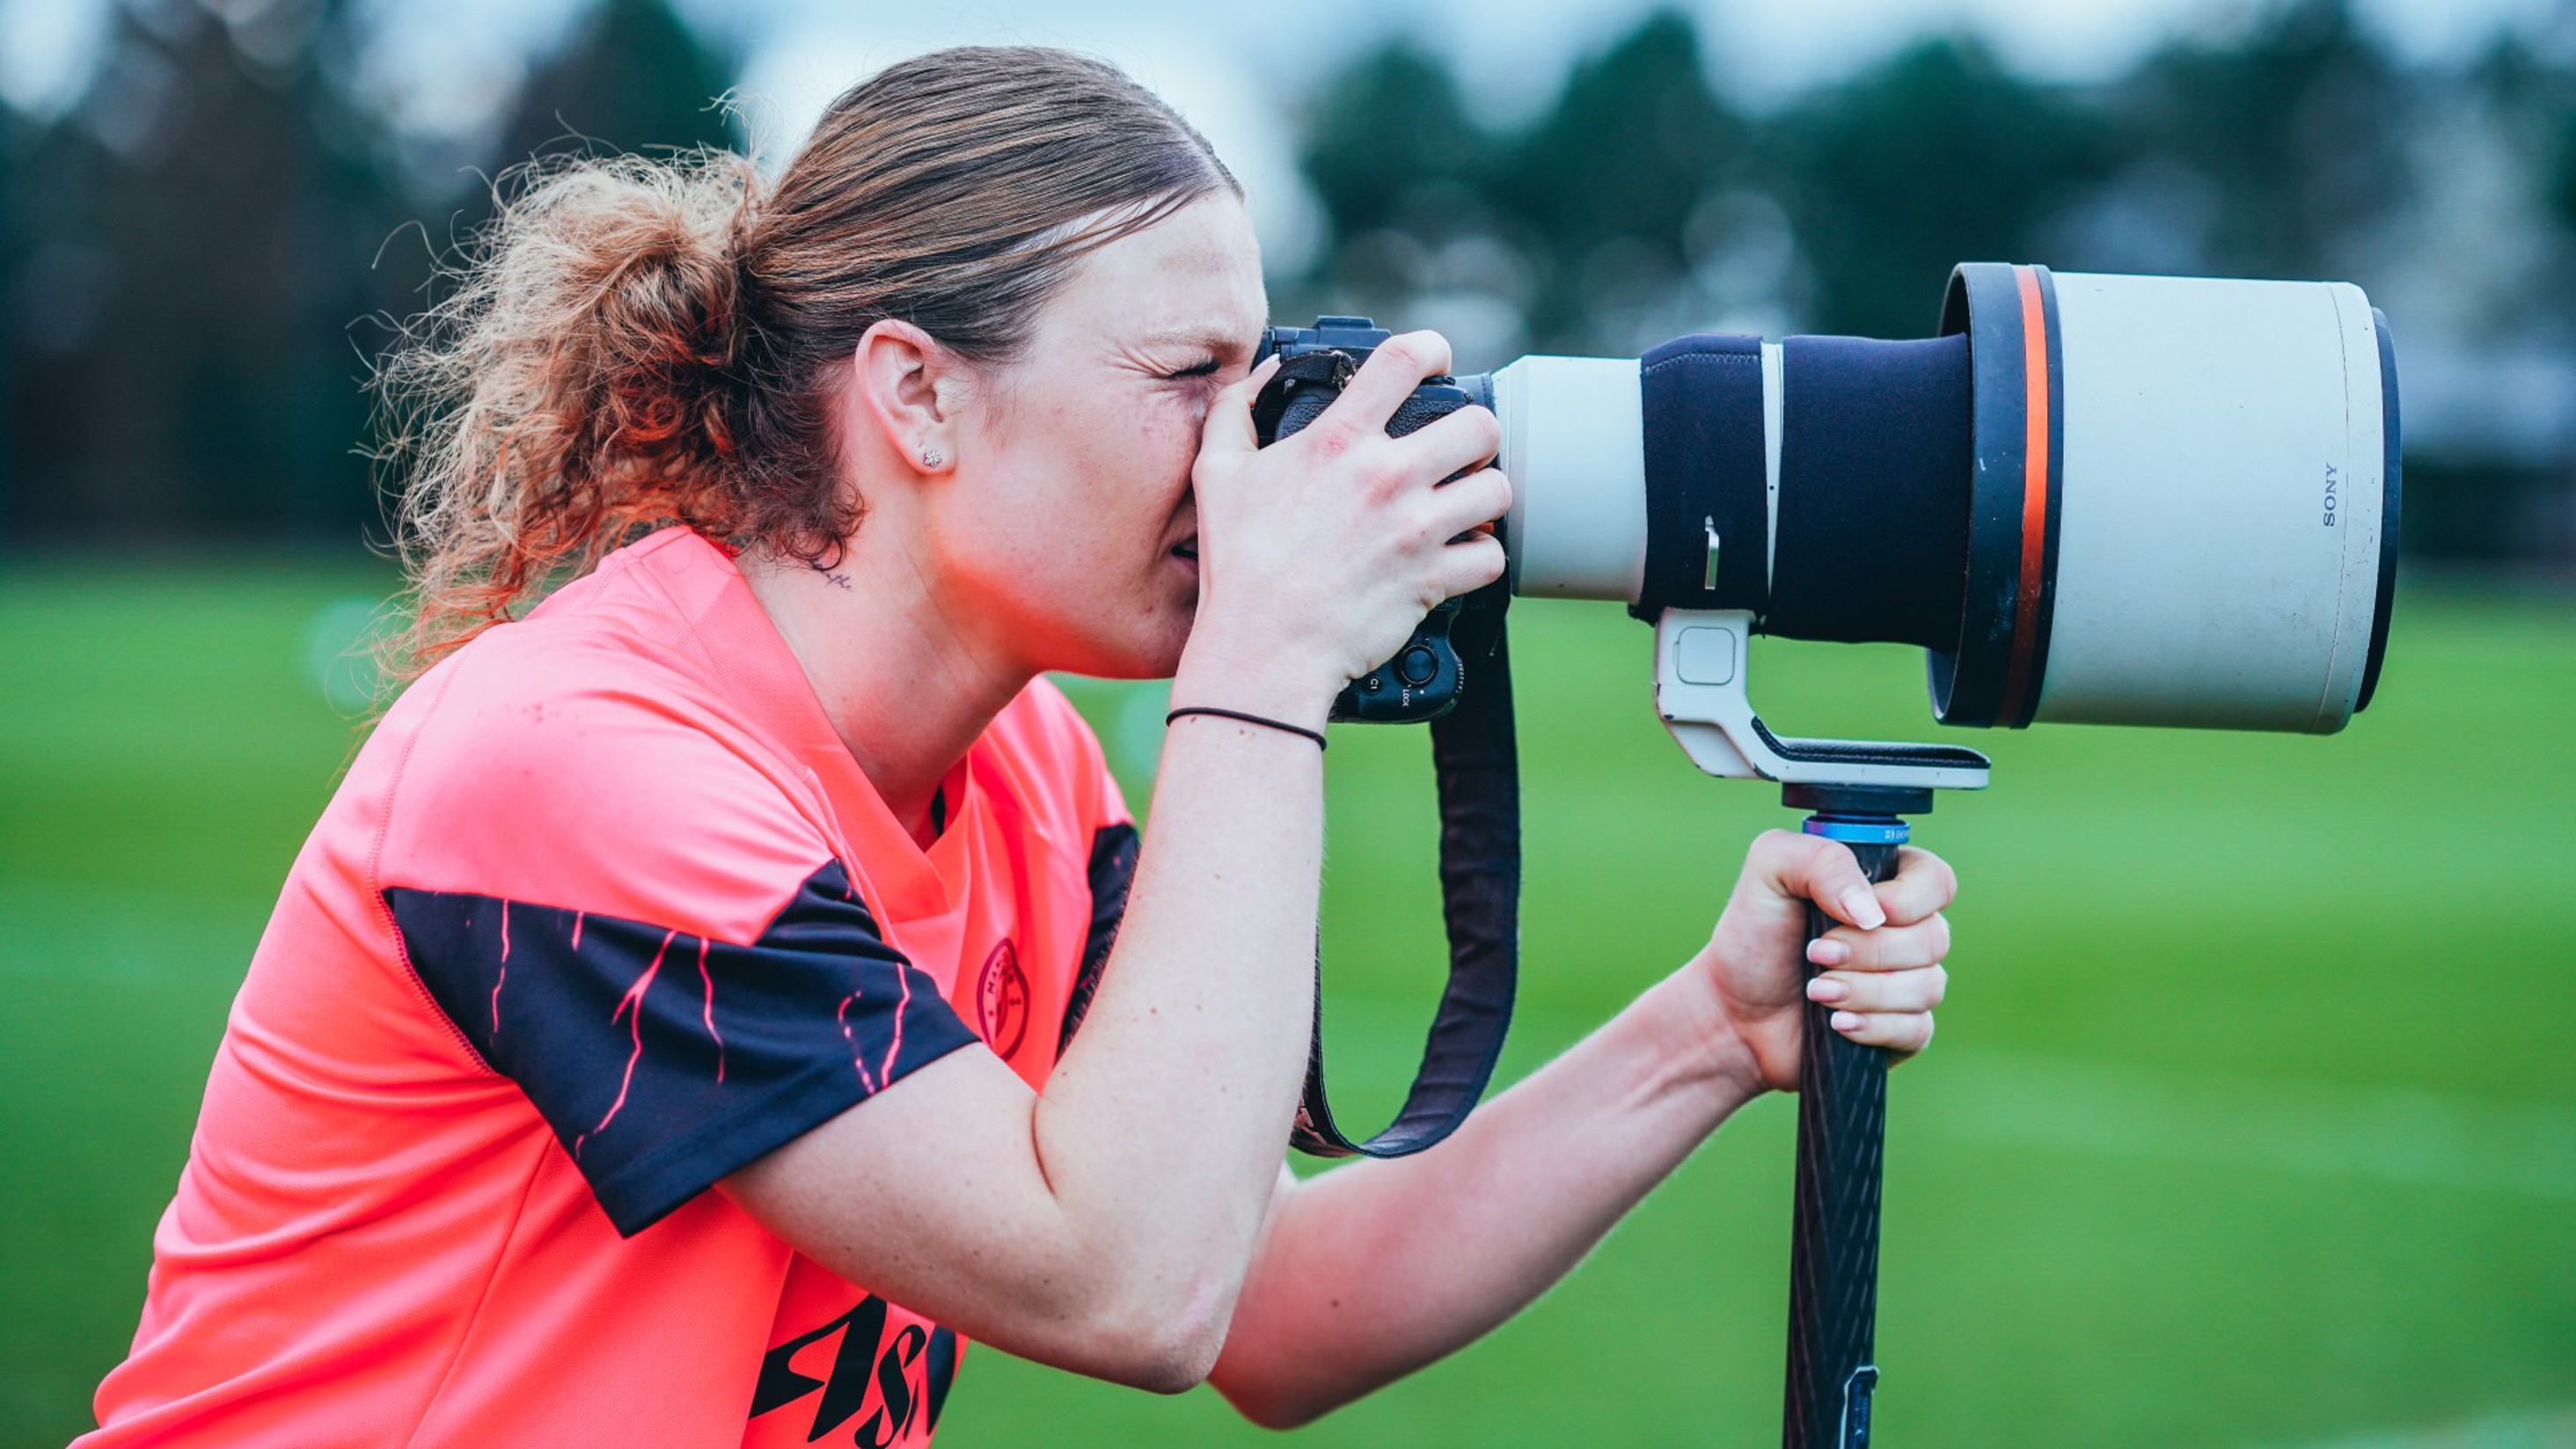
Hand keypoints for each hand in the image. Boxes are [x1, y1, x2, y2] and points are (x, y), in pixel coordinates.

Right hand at [1178, 333, 1510, 725]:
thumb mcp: (1217, 473)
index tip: (1436, 364)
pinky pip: (1492, 557)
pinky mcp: (1431, 579)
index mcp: (1338, 440)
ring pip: (1498, 489)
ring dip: (1486, 495)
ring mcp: (1414, 529)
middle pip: (1479, 424)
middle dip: (1476, 435)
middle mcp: (1385, 477)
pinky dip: (1482, 557)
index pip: (1406, 359)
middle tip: (1457, 453)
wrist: (1261, 649)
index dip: (1433, 350)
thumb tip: (1262, 374)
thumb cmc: (1238, 566)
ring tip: (1464, 504)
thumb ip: (1237, 410)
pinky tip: (1459, 555)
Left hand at [1687, 831, 1957, 1093]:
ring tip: (1816, 991)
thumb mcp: (1770, 871)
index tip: (1857, 915)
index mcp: (1885, 882)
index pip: (1936, 882)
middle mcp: (1905, 930)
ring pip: (1927, 986)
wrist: (1733, 1011)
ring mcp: (1909, 981)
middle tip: (1815, 954)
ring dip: (1864, 991)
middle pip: (1932, 938)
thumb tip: (1873, 911)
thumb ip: (1822, 860)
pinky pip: (1916, 1029)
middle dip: (1867, 951)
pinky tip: (1837, 1024)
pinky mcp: (1903, 1028)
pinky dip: (1873, 1026)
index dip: (1906, 901)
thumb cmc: (1753, 936)